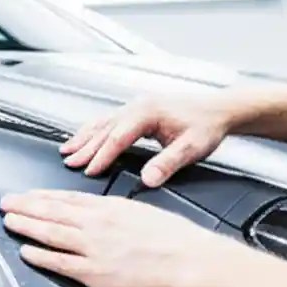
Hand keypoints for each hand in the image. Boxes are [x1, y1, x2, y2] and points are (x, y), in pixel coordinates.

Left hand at [0, 190, 235, 286]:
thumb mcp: (147, 215)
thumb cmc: (179, 242)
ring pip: (50, 232)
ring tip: (9, 221)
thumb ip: (124, 216)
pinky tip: (26, 251)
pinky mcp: (94, 272)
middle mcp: (97, 224)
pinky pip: (59, 262)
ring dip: (26, 225)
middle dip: (26, 205)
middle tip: (6, 202)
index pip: (69, 199)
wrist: (191, 262)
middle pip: (52, 211)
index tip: (29, 195)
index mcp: (111, 208)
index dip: (45, 196)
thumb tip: (114, 218)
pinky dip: (39, 255)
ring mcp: (93, 247)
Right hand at [61, 95, 235, 186]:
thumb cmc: (207, 126)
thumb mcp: (192, 148)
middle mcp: (138, 106)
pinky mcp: (137, 109)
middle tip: (69, 162)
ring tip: (67, 149)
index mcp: (148, 113)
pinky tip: (85, 136)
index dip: (102, 155)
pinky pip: (108, 119)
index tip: (89, 170)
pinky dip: (93, 129)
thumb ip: (168, 163)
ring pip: (103, 122)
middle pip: (104, 128)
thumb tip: (148, 180)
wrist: (219, 109)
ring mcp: (136, 106)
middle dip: (85, 147)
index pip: (118, 137)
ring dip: (84, 136)